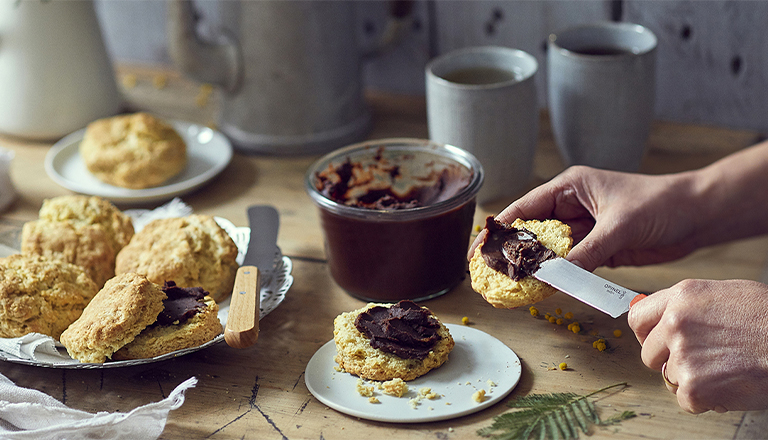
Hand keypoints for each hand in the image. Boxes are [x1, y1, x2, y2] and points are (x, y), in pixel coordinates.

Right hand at [469, 166, 700, 270]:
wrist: (697, 216)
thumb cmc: (660, 204)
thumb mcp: (619, 226)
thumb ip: (584, 253)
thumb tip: (553, 278)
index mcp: (569, 188)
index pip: (523, 209)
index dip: (499, 229)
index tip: (479, 249)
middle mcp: (570, 208)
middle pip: (530, 232)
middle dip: (511, 253)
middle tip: (489, 275)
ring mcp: (582, 230)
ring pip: (548, 252)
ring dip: (533, 269)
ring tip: (510, 288)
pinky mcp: (595, 250)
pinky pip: (568, 266)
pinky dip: (557, 278)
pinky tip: (543, 291)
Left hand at [628, 279, 767, 412]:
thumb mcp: (724, 294)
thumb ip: (688, 306)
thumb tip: (664, 317)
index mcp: (681, 297)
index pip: (637, 318)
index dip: (646, 334)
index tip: (655, 341)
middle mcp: (676, 324)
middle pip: (649, 353)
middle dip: (669, 360)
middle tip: (699, 360)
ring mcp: (683, 356)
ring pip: (670, 377)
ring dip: (693, 379)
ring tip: (724, 367)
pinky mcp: (694, 387)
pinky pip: (686, 399)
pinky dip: (705, 399)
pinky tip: (728, 383)